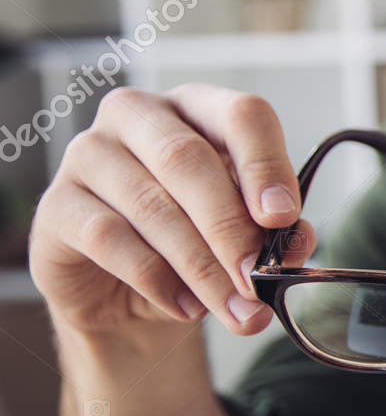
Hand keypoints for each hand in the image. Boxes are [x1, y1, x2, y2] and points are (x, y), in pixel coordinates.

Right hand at [29, 84, 315, 337]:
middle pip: (188, 159)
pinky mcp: (56, 205)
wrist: (127, 294)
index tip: (282, 217)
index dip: (265, 164)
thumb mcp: (244, 236)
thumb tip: (298, 238)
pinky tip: (186, 307)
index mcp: (197, 108)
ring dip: (200, 266)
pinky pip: (109, 238)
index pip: (240, 114)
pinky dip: (156, 279)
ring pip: (151, 206)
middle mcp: (138, 117)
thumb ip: (275, 233)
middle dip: (230, 228)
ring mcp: (88, 154)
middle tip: (256, 279)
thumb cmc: (192, 242)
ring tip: (234, 307)